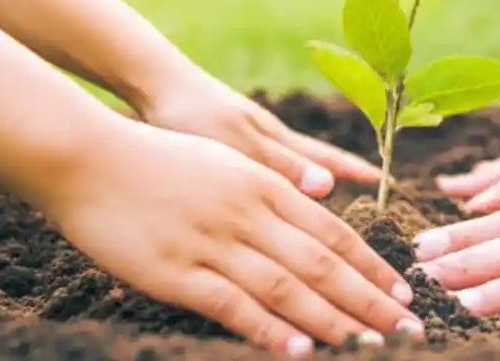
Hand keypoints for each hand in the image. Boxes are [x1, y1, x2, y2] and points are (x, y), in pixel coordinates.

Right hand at [40, 120, 421, 354]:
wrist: (88, 157)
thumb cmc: (158, 158)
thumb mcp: (227, 159)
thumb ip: (274, 182)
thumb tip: (322, 194)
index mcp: (264, 185)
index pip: (333, 233)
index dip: (372, 266)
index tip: (404, 293)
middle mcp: (249, 212)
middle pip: (324, 263)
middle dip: (371, 301)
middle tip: (410, 330)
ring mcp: (214, 242)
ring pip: (289, 287)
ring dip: (336, 321)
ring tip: (372, 347)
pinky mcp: (179, 271)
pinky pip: (234, 305)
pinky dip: (272, 330)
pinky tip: (302, 351)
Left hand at [141, 74, 380, 197]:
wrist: (150, 81)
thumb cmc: (188, 115)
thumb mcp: (235, 146)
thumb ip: (278, 167)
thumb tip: (328, 187)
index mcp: (272, 140)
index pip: (324, 160)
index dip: (352, 173)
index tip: (383, 183)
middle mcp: (264, 134)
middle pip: (311, 156)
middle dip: (340, 170)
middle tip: (370, 180)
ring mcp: (243, 130)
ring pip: (286, 155)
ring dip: (309, 168)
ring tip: (327, 180)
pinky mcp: (219, 132)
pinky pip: (259, 154)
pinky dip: (274, 165)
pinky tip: (263, 172)